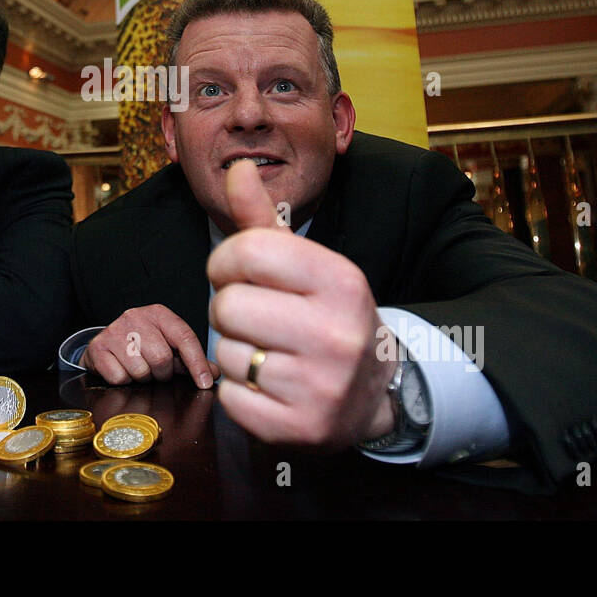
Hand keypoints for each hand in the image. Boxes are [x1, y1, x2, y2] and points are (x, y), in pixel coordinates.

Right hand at [81, 304, 219, 387]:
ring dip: (142, 377)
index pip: (185, 337)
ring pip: (140, 370)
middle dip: (162, 373)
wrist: (105, 343)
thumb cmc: (141, 344)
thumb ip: (190, 358)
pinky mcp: (98, 347)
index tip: (204, 382)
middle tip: (156, 371)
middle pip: (161, 358)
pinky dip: (123, 380)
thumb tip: (213, 373)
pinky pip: (119, 377)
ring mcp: (114, 331)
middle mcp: (136, 316)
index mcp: (158, 313)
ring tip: (139, 368)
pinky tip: (122, 369)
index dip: (197, 363)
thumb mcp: (167, 343)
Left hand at [207, 161, 396, 449]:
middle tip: (254, 318)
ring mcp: (321, 385)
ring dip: (235, 352)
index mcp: (341, 280)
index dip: (225, 261)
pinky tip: (269, 387)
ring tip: (268, 353)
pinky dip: (238, 393)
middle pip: (227, 306)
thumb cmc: (325, 316)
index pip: (247, 251)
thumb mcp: (305, 265)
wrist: (372, 394)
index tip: (235, 274)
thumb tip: (236, 168)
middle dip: (228, 310)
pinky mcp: (299, 428)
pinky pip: (229, 398)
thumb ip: (264, 219)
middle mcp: (337, 332)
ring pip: (225, 354)